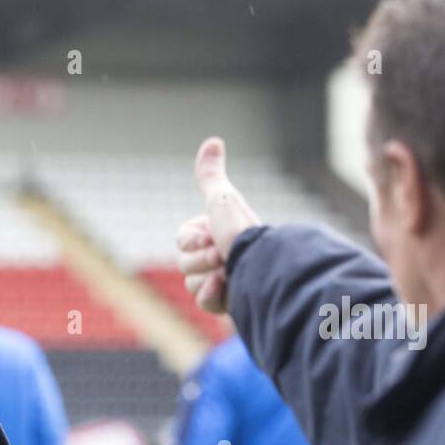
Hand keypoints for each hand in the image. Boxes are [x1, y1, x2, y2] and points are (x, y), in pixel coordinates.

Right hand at [177, 136, 261, 313]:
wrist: (262, 268)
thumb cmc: (241, 233)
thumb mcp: (222, 200)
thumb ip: (210, 176)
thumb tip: (212, 140)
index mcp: (217, 233)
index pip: (182, 240)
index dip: (190, 240)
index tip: (208, 236)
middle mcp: (220, 255)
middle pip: (184, 263)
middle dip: (200, 260)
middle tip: (221, 256)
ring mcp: (223, 281)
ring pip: (191, 283)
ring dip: (207, 278)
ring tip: (229, 274)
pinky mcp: (229, 303)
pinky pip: (205, 303)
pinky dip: (212, 297)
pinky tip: (225, 288)